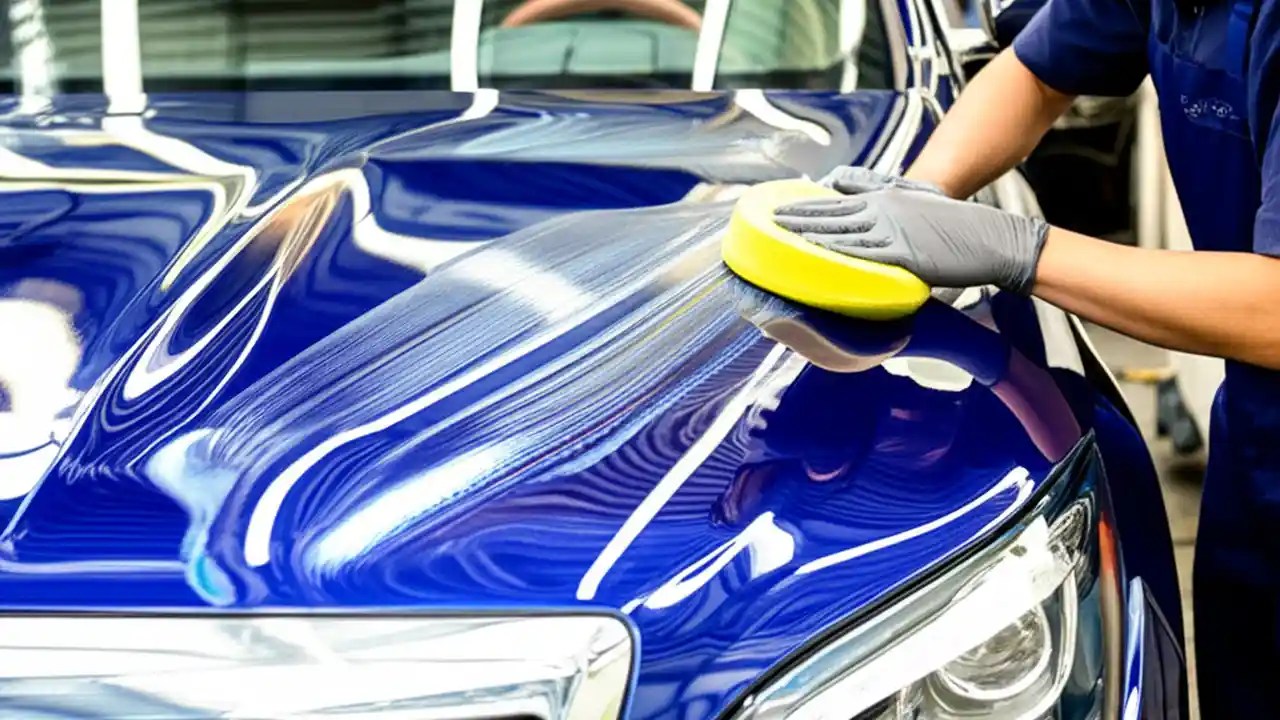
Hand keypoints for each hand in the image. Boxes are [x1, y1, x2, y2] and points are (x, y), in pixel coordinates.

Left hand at [778, 167, 1048, 293]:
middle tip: (768, 221)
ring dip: (807, 234)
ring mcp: (891, 229)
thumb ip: (891, 213)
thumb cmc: (958, 230)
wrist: (991, 238)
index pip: (837, 201)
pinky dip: (834, 255)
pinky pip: (860, 254)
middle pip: (830, 213)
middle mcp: (884, 209)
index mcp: (887, 199)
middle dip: (797, 218)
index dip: (808, 206)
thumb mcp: (920, 210)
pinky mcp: (901, 252)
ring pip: (839, 230)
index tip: (783, 210)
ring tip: (779, 238)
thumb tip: (872, 230)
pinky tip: (813, 256)